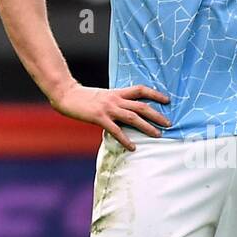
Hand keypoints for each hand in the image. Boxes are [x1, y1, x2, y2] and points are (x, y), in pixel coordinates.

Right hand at [51, 81, 170, 151]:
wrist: (66, 95)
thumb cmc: (84, 97)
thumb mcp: (104, 95)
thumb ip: (116, 101)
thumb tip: (127, 110)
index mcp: (117, 92)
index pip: (141, 90)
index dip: (155, 94)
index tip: (167, 100)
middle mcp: (116, 99)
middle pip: (142, 106)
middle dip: (157, 115)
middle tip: (169, 123)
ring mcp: (108, 108)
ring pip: (133, 117)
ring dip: (147, 127)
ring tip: (158, 135)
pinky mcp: (100, 118)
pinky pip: (116, 130)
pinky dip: (126, 139)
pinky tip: (133, 147)